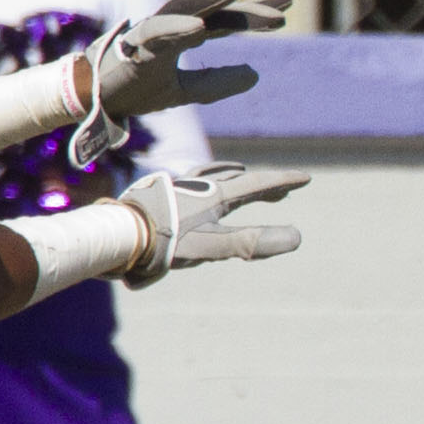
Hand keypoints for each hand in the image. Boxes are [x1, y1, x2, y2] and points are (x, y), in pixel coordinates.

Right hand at [72, 0, 290, 169]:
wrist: (92, 102)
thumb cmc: (134, 90)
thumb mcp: (184, 92)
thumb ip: (216, 83)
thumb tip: (255, 74)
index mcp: (184, 36)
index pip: (226, 20)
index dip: (254, 15)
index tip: (287, 9)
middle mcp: (172, 27)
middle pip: (214, 11)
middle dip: (246, 8)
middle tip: (283, 9)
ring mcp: (152, 32)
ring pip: (184, 8)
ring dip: (210, 0)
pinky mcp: (133, 44)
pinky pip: (157, 31)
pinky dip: (176, 27)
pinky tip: (199, 29)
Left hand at [117, 161, 306, 284]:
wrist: (118, 234)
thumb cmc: (164, 243)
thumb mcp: (212, 246)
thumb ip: (252, 243)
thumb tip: (297, 238)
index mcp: (214, 195)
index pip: (257, 185)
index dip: (282, 182)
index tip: (305, 178)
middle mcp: (197, 185)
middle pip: (238, 181)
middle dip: (261, 186)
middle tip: (280, 192)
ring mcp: (177, 188)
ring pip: (211, 177)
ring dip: (232, 178)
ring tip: (238, 177)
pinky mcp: (159, 195)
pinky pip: (189, 184)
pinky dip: (203, 183)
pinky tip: (192, 190)